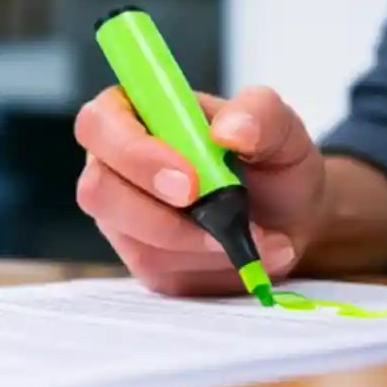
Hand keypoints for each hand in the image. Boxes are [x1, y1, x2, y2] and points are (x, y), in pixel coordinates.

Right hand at [74, 85, 325, 296]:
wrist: (288, 215)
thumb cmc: (270, 161)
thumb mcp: (280, 126)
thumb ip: (260, 113)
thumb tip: (230, 130)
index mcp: (133, 113)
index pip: (99, 124)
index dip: (133, 153)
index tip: (189, 178)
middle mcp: (115, 166)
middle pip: (97, 192)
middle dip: (159, 214)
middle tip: (219, 220)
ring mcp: (124, 218)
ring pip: (137, 241)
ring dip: (202, 244)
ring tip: (258, 234)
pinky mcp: (145, 260)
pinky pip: (165, 273)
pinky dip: (213, 266)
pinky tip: (245, 252)